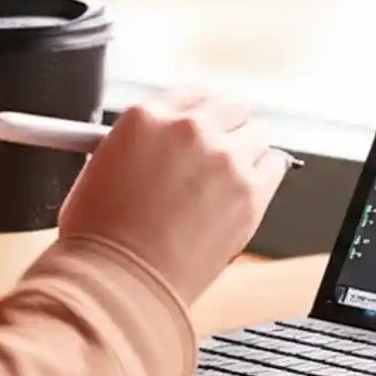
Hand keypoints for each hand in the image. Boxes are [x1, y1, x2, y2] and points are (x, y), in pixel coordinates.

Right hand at [58, 87, 287, 302]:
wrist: (120, 281)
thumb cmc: (100, 239)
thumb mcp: (101, 170)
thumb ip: (140, 146)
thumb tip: (160, 145)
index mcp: (146, 118)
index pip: (192, 94)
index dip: (200, 113)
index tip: (205, 125)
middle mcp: (190, 129)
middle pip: (231, 108)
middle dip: (227, 128)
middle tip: (220, 152)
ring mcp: (224, 159)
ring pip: (257, 133)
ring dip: (246, 151)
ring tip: (229, 179)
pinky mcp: (250, 192)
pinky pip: (275, 164)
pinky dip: (264, 174)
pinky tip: (245, 191)